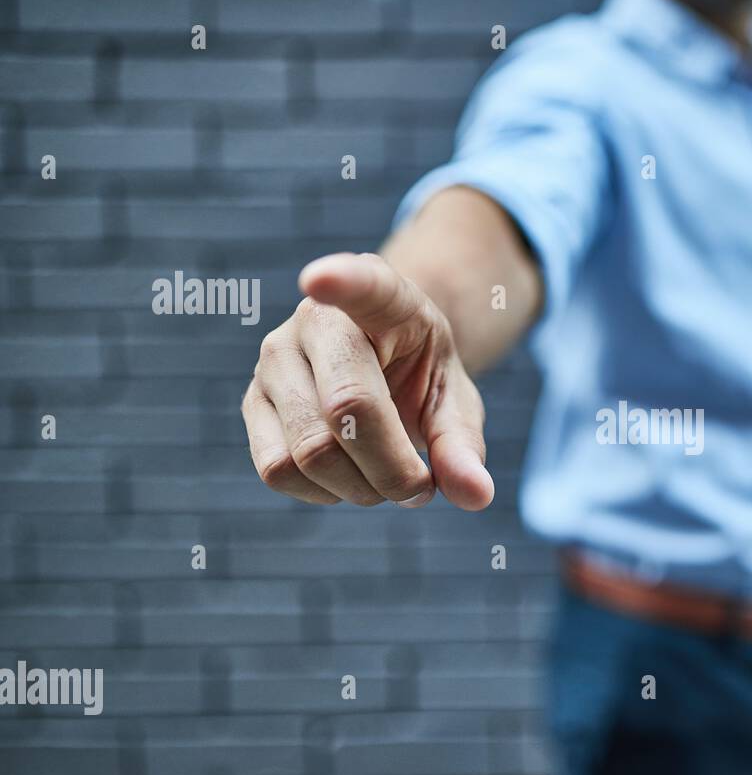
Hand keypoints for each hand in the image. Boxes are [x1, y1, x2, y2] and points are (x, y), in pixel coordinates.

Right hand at [241, 252, 493, 510]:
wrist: (382, 370)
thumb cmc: (420, 378)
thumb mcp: (454, 403)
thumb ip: (463, 445)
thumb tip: (476, 496)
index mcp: (382, 300)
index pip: (362, 284)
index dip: (341, 280)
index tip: (319, 278)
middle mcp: (315, 321)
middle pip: (346, 409)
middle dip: (392, 470)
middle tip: (421, 486)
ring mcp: (274, 360)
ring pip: (309, 452)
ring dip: (360, 489)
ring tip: (386, 479)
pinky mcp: (252, 402)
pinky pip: (278, 470)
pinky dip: (322, 493)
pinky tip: (348, 478)